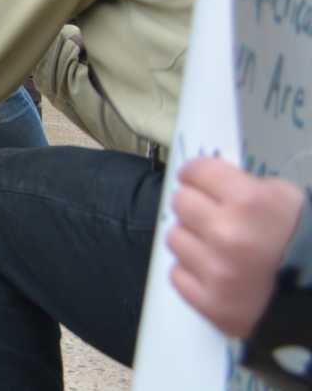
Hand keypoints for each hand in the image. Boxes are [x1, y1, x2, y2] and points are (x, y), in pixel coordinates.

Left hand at [166, 156, 305, 337]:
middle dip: (196, 206)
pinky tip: (218, 274)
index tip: (201, 182)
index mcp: (249, 201)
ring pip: (175, 237)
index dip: (198, 175)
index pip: (195, 171)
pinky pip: (177, 274)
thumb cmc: (305, 242)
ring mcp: (217, 271)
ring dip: (193, 241)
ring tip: (220, 249)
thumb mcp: (286, 198)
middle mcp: (227, 233)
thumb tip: (208, 180)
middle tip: (216, 218)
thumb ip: (244, 184)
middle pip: (180, 202)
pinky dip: (194, 273)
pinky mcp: (211, 303)